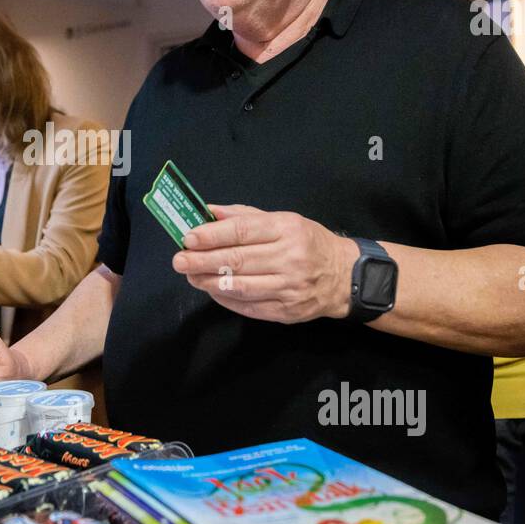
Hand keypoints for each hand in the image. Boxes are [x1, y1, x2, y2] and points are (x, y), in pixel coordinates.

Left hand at [171, 204, 358, 323]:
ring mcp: (289, 288)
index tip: (188, 238)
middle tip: (179, 260)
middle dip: (202, 260)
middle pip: (237, 260)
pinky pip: (249, 306)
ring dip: (209, 281)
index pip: (242, 231)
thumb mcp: (282, 220)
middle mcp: (290, 258)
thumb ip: (243, 216)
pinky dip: (225, 299)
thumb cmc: (308, 242)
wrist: (345, 276)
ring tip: (190, 276)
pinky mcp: (287, 311)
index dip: (212, 235)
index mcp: (287, 229)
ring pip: (240, 286)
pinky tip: (211, 290)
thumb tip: (208, 211)